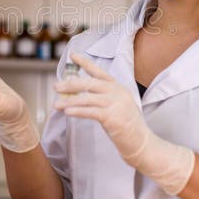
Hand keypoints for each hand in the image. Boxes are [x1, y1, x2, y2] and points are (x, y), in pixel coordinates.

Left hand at [53, 52, 194, 194]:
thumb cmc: (127, 126)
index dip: (85, 63)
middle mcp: (117, 92)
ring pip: (87, 98)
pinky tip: (67, 112)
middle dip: (71, 84)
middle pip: (90, 84)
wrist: (142, 143)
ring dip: (69, 101)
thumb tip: (79, 95)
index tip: (73, 56)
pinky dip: (77, 111)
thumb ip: (103, 98)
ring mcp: (116, 104)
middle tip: (56, 86)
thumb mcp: (117, 106)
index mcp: (118, 88)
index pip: (99, 72)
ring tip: (56, 104)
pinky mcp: (112, 117)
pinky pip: (90, 112)